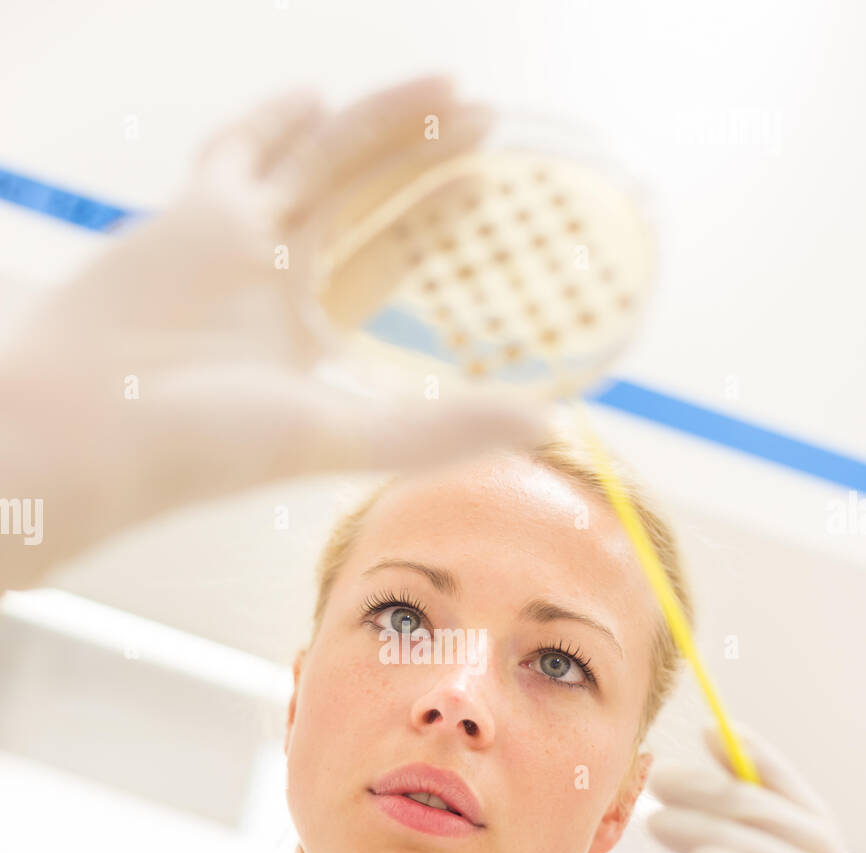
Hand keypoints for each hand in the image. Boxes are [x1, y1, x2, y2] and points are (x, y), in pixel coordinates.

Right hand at [0, 75, 546, 588]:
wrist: (82, 421)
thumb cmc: (200, 444)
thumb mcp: (339, 436)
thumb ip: (440, 429)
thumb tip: (547, 425)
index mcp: (312, 340)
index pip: (394, 268)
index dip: (444, 232)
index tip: (499, 202)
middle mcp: (280, 287)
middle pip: (369, 205)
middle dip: (427, 164)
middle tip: (489, 127)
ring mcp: (237, 243)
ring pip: (322, 165)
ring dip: (384, 126)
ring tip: (450, 94)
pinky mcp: (194, 211)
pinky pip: (239, 153)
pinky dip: (275, 123)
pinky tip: (318, 97)